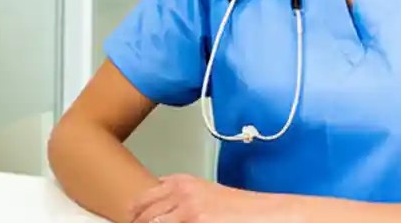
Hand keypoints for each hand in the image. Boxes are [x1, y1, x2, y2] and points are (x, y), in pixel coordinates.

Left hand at [128, 174, 296, 222]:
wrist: (270, 213)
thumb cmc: (241, 210)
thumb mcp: (204, 194)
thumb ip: (178, 198)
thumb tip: (154, 214)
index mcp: (180, 181)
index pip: (139, 201)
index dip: (134, 217)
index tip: (131, 222)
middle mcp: (180, 190)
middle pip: (139, 214)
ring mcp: (188, 208)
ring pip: (150, 222)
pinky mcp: (197, 221)